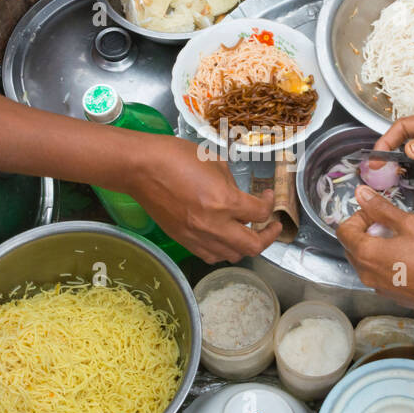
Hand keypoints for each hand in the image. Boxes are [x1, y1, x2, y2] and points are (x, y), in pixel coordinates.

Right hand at [128, 135, 280, 262]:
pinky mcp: (184, 240)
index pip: (259, 213)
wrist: (141, 169)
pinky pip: (211, 255)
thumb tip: (239, 196)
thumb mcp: (214, 162)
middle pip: (252, 245)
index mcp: (224, 201)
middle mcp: (214, 225)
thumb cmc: (175, 157)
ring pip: (233, 255)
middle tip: (272, 226)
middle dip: (268, 236)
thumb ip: (231, 183)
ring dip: (245, 245)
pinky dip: (223, 250)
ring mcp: (197, 236)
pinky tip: (224, 237)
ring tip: (248, 232)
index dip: (269, 204)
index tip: (267, 196)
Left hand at [336, 184, 413, 320]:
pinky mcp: (389, 294)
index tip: (375, 214)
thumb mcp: (409, 224)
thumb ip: (382, 208)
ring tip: (400, 240)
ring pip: (364, 261)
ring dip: (375, 247)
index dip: (357, 218)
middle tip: (389, 224)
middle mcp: (366, 273)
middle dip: (365, 231)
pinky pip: (378, 274)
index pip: (343, 231)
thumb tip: (362, 194)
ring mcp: (377, 287)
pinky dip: (384, 262)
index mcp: (366, 253)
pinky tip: (407, 257)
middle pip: (351, 246)